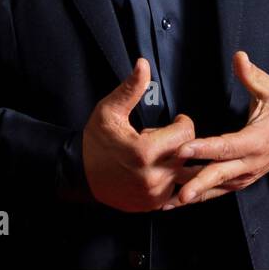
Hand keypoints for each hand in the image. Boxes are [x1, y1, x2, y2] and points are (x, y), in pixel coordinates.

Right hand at [81, 58, 199, 211]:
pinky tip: (156, 169)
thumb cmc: (95, 141)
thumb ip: (131, 88)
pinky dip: (171, 178)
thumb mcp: (110, 110)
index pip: (187, 134)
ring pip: (184, 172)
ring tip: (159, 155)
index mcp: (144, 152)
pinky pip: (176, 189)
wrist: (80, 174)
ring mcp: (154, 194)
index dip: (183, 123)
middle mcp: (153, 177)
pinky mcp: (153, 204)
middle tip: (162, 137)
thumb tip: (143, 65)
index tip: (177, 121)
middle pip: (188, 153)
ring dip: (177, 161)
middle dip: (179, 142)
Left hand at [159, 50, 268, 209]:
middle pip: (221, 174)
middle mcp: (251, 163)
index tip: (184, 148)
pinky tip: (177, 202)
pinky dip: (199, 197)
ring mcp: (245, 175)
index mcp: (256, 140)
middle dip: (198, 183)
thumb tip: (239, 57)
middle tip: (178, 192)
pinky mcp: (239, 181)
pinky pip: (218, 191)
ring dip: (195, 195)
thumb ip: (252, 75)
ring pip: (218, 187)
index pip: (227, 146)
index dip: (205, 149)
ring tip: (169, 202)